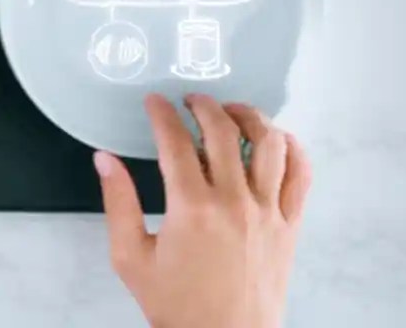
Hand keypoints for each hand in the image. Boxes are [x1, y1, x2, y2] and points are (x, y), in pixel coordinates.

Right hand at [95, 94, 312, 327]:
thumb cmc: (175, 304)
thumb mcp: (130, 257)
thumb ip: (117, 203)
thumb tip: (104, 160)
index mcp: (191, 208)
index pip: (175, 142)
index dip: (161, 114)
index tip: (153, 102)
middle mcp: (235, 202)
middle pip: (224, 131)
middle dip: (204, 105)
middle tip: (190, 100)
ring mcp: (269, 212)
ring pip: (270, 143)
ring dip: (249, 117)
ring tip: (231, 112)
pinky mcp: (290, 225)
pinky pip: (301, 175)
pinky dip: (292, 148)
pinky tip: (277, 140)